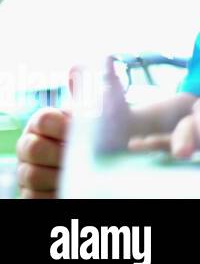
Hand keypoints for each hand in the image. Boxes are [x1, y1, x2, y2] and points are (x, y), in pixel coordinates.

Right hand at [17, 58, 127, 198]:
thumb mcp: (104, 109)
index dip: (63, 126)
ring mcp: (28, 170)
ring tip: (80, 173)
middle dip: (61, 153)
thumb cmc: (104, 133)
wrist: (108, 162)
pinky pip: (32, 198)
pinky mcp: (32, 194)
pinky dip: (52, 195)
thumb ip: (92, 87)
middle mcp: (30, 145)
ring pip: (31, 175)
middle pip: (32, 149)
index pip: (42, 119)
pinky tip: (70, 189)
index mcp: (43, 121)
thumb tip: (76, 65)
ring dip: (60, 175)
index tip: (82, 132)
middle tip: (84, 156)